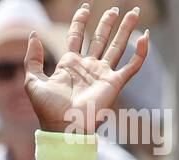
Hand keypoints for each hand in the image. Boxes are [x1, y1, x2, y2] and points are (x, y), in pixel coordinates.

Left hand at [24, 4, 149, 134]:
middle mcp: (88, 67)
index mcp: (70, 64)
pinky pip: (132, 65)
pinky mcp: (115, 83)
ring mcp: (102, 74)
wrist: (64, 128)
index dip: (80, 21)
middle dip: (108, 23)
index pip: (76, 36)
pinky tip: (145, 36)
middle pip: (100, 38)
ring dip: (126, 29)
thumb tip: (33, 35)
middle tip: (115, 9)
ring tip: (134, 12)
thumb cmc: (48, 110)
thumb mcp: (33, 82)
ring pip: (118, 47)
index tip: (85, 8)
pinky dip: (141, 52)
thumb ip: (33, 59)